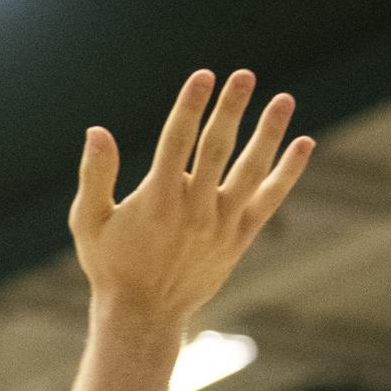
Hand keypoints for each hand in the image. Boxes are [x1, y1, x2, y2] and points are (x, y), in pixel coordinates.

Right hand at [70, 69, 314, 324]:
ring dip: (268, 133)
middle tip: (245, 75)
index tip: (203, 76)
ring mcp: (220, 224)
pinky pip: (269, 200)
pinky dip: (288, 172)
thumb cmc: (110, 264)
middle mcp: (193, 208)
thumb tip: (97, 131)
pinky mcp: (238, 238)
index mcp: (156, 200)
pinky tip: (303, 144)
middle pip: (216, 148)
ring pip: (250, 169)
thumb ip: (95, 175)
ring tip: (284, 99)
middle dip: (230, 109)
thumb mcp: (88, 221)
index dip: (190, 106)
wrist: (142, 314)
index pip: (176, 141)